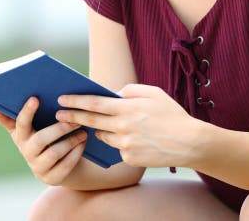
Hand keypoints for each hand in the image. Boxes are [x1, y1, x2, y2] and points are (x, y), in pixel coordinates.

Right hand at [0, 97, 87, 185]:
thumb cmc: (51, 135)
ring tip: (83, 131)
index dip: (26, 112)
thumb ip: (35, 110)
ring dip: (71, 140)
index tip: (34, 98)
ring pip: (54, 152)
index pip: (18, 122)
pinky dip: (76, 152)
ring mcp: (37, 166)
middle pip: (40, 139)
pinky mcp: (51, 178)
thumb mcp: (40, 123)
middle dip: (59, 128)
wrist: (61, 164)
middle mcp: (25, 150)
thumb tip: (33, 87)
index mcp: (19, 134)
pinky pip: (65, 165)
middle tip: (74, 119)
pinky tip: (83, 143)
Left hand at [56, 84, 197, 167]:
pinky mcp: (129, 158)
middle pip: (91, 121)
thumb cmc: (171, 114)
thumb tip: (112, 93)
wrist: (190, 142)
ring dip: (100, 130)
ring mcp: (125, 144)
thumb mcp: (153, 93)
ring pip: (103, 136)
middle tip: (59, 114)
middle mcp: (123, 127)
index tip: (62, 99)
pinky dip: (120, 142)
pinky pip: (117, 148)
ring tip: (102, 124)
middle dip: (73, 116)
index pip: (94, 103)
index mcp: (127, 108)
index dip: (76, 101)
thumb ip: (130, 90)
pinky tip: (134, 139)